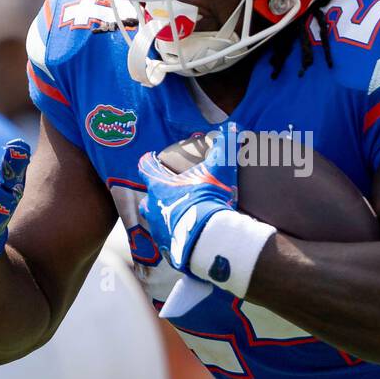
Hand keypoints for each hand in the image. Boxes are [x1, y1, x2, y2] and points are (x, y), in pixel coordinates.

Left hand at [137, 131, 235, 273]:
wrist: (208, 239)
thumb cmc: (208, 200)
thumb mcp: (219, 170)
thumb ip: (225, 147)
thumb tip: (233, 127)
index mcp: (160, 187)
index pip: (146, 168)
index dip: (148, 162)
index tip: (150, 158)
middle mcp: (153, 208)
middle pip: (148, 199)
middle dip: (156, 196)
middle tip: (170, 194)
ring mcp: (158, 232)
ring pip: (156, 222)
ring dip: (166, 218)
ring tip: (180, 218)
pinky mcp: (167, 251)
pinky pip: (169, 244)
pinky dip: (177, 240)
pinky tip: (189, 239)